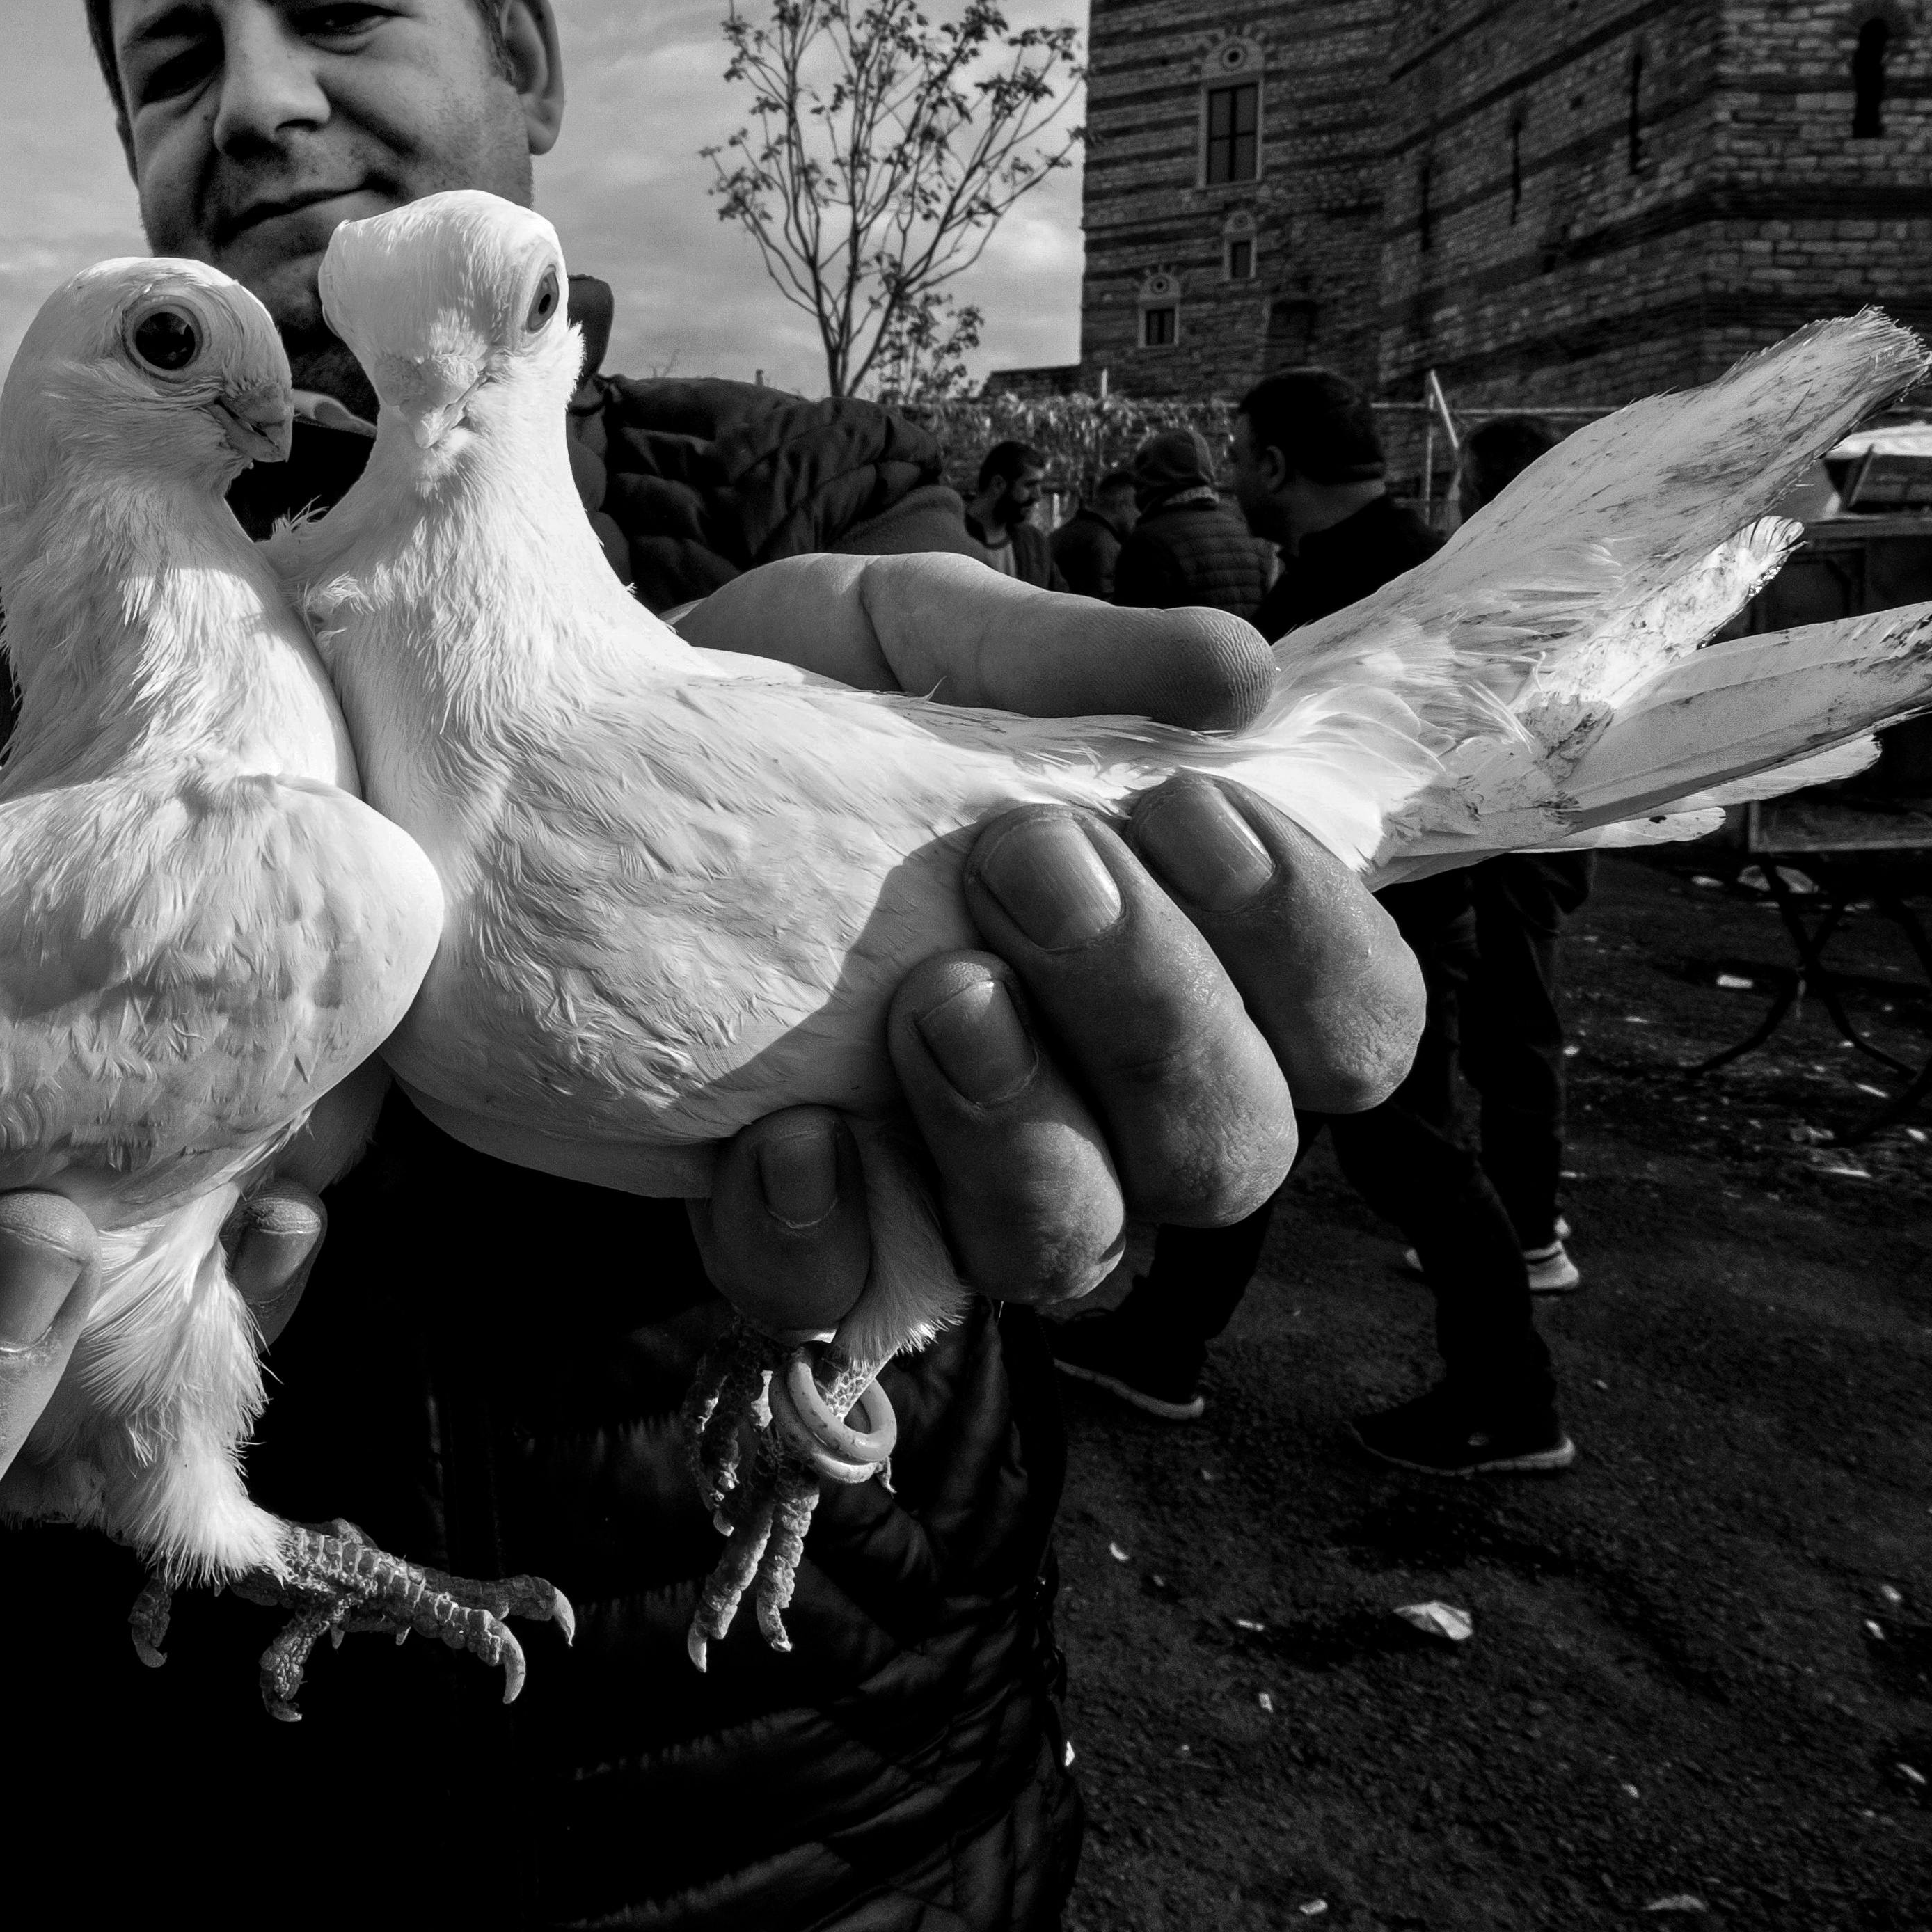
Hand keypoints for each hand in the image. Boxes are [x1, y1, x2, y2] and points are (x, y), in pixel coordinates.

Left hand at [675, 552, 1419, 1325]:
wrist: (577, 762)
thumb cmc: (804, 706)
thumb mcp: (919, 635)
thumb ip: (1067, 653)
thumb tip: (1235, 670)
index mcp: (1185, 961)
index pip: (1354, 1028)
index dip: (1312, 945)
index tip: (1186, 806)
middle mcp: (1107, 1106)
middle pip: (1233, 1153)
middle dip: (1153, 1010)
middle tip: (1025, 859)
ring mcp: (961, 1189)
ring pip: (1073, 1246)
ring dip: (1021, 1123)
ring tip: (931, 992)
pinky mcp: (805, 1234)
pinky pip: (850, 1296)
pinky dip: (827, 1229)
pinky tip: (783, 1135)